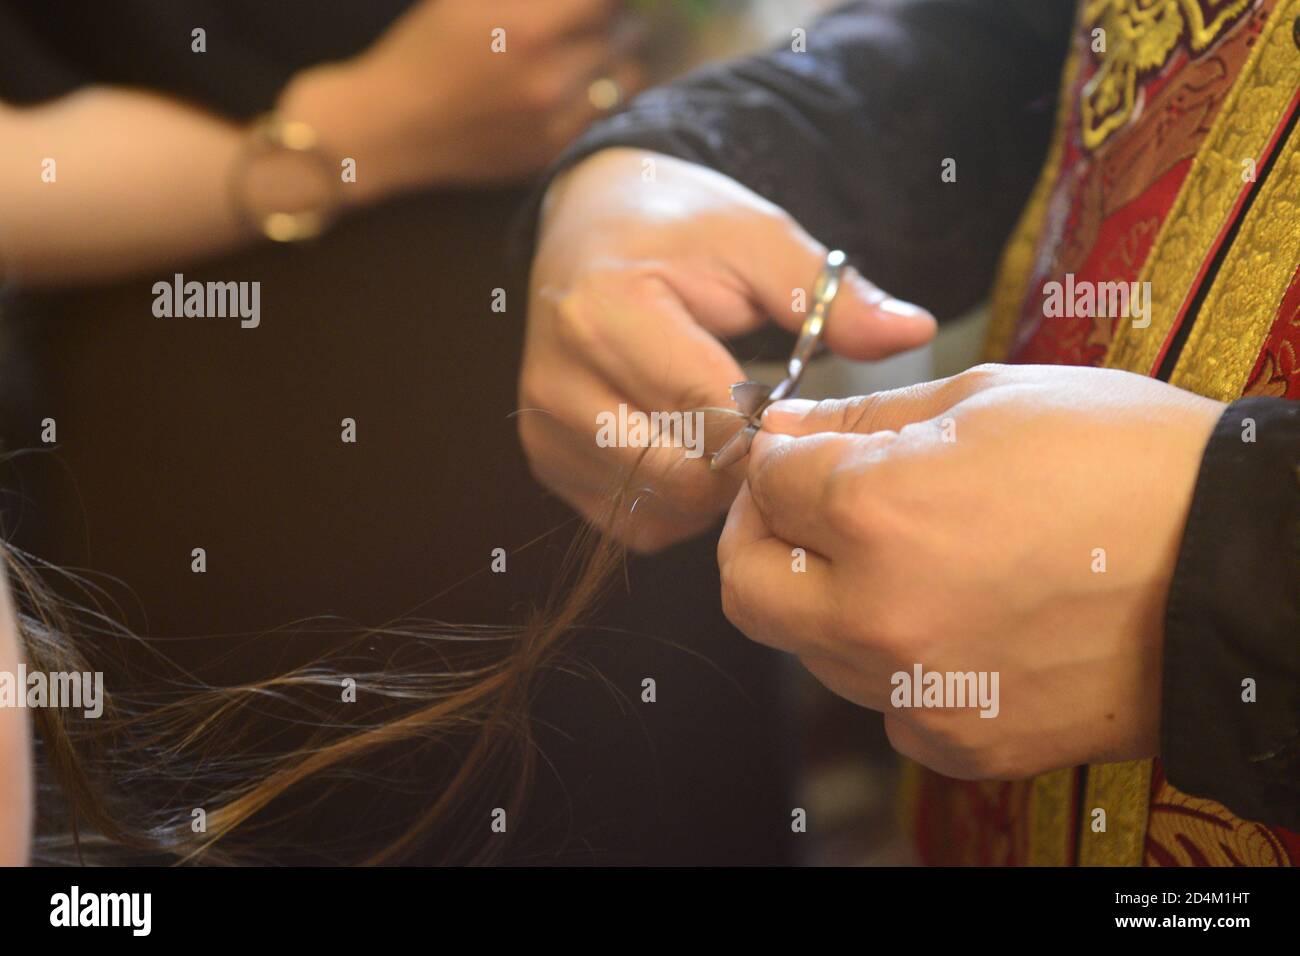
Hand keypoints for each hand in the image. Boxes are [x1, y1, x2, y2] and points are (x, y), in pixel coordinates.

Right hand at [346, 0, 643, 187]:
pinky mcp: (552, 155)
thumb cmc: (425, 50)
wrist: (390, 127)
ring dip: (617, 60)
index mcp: (529, 29)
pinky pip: (603, 119)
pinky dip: (602, 98)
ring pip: (625, 82)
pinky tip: (584, 86)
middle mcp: (550, 80)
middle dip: (613, 20)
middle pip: (623, 36)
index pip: (607, 0)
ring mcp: (555, 125)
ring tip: (598, 49)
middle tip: (594, 16)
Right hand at [520, 148, 936, 551]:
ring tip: (733, 435)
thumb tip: (913, 330)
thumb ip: (830, 294)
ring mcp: (546, 427)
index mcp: (607, 314)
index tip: (804, 413)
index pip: (712, 412)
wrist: (589, 224)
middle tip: (774, 432)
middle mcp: (560, 380)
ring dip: (711, 488)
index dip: (773, 427)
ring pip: (657, 505)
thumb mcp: (759, 239)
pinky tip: (694, 453)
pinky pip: (630, 520)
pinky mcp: (546, 460)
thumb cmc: (679, 229)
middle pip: (683, 473)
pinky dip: (676, 503)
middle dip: (743, 465)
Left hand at [717, 363, 1225, 778]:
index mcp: (877, 512)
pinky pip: (881, 701)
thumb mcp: (989, 398)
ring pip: (808, 648)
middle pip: (744, 588)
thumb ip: (860, 419)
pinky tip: (950, 615)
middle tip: (800, 508)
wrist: (1238, 574)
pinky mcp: (957, 741)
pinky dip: (891, 658)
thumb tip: (780, 431)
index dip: (775, 458)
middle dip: (756, 538)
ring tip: (898, 554)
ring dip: (823, 597)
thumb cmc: (1126, 465)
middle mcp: (877, 615)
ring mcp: (916, 692)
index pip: (764, 485)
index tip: (797, 452)